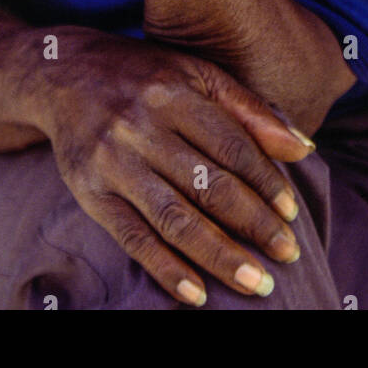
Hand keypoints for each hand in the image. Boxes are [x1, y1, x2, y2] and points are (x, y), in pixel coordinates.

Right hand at [35, 28, 313, 305]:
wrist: (63, 74)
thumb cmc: (145, 75)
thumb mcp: (196, 73)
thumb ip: (249, 109)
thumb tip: (304, 147)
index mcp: (173, 93)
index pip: (230, 145)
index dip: (265, 181)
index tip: (291, 214)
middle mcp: (141, 126)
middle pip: (207, 185)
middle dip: (253, 225)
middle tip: (287, 256)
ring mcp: (113, 162)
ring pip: (174, 218)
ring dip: (219, 256)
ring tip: (256, 283)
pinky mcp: (89, 192)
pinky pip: (133, 238)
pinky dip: (166, 269)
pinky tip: (197, 294)